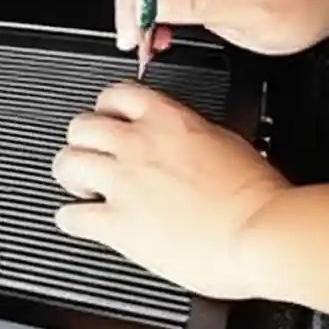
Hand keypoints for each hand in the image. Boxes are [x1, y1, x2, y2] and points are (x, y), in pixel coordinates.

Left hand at [52, 83, 290, 299]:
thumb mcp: (227, 144)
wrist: (262, 233)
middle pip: (81, 125)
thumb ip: (192, 139)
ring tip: (83, 188)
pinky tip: (80, 222)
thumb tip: (183, 147)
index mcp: (169, 121)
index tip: (109, 121)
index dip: (107, 110)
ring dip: (71, 175)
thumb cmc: (259, 198)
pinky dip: (70, 219)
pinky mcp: (116, 223)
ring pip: (67, 163)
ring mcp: (123, 182)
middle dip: (82, 142)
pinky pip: (71, 216)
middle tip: (92, 158)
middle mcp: (138, 145)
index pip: (117, 94)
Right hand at [115, 0, 328, 55]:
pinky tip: (156, 36)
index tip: (137, 18)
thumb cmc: (305, 4)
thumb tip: (155, 5)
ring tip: (142, 42)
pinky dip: (154, 16)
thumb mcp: (254, 13)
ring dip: (140, 11)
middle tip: (131, 36)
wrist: (327, 3)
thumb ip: (200, 6)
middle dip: (133, 1)